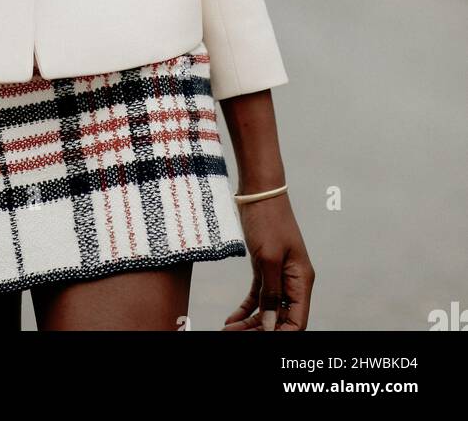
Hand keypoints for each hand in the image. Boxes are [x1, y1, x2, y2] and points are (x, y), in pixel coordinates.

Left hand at [222, 194, 313, 330]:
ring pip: (268, 309)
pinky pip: (258, 295)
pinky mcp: (265, 267)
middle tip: (234, 336)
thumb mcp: (268, 258)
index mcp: (301, 280)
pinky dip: (247, 308)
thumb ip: (271, 293)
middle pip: (280, 318)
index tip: (259, 340)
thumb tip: (272, 325)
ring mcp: (279, 274)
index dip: (280, 335)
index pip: (296, 321)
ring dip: (251, 323)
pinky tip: (233, 319)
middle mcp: (293, 280)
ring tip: (229, 330)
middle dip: (260, 330)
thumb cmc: (268, 219)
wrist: (259, 190)